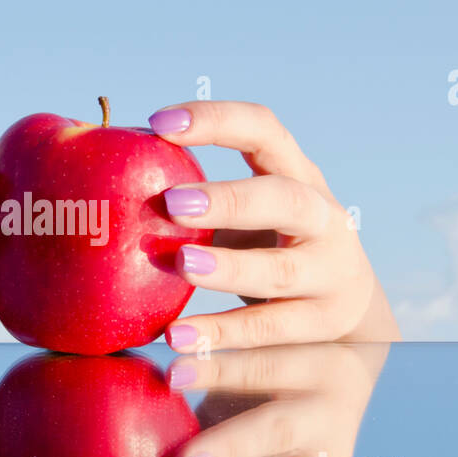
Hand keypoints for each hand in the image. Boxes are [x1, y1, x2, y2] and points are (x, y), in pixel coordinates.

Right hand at [144, 342, 389, 456]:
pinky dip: (218, 360)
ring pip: (277, 430)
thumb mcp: (234, 434)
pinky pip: (266, 357)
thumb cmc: (265, 398)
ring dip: (226, 443)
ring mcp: (326, 410)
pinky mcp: (322, 353)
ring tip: (178, 456)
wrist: (344, 335)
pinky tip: (175, 355)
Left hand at [148, 100, 399, 347]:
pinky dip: (222, 333)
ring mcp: (330, 272)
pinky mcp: (323, 322)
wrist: (349, 307)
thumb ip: (202, 206)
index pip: (264, 131)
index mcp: (299, 175)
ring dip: (228, 269)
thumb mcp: (253, 216)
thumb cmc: (275, 247)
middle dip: (230, 199)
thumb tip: (108, 192)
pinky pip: (269, 329)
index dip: (217, 120)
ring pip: (280, 270)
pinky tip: (178, 336)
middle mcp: (323, 218)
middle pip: (285, 199)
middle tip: (172, 203)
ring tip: (181, 265)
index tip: (158, 123)